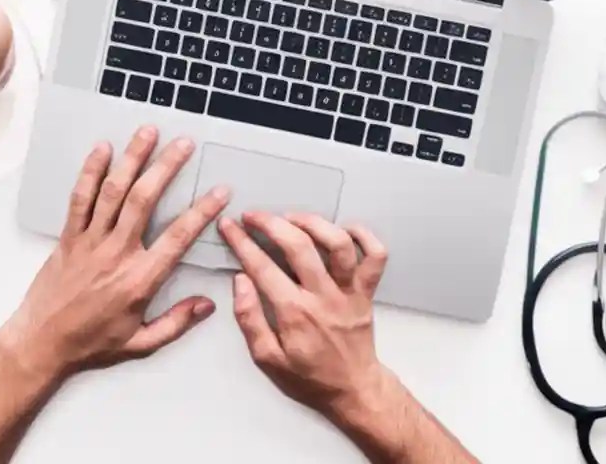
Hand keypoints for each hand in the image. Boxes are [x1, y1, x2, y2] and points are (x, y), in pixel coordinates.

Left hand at [0, 126, 230, 378]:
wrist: (40, 344)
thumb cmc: (90, 344)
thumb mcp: (141, 343)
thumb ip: (177, 322)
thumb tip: (208, 304)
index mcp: (140, 279)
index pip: (178, 237)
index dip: (202, 211)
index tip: (219, 192)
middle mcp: (116, 254)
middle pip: (145, 199)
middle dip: (166, 167)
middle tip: (184, 144)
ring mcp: (90, 242)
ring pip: (114, 191)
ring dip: (132, 158)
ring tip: (147, 133)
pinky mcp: (68, 238)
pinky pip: (80, 198)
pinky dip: (90, 171)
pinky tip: (102, 150)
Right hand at [218, 212, 392, 419]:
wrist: (352, 389)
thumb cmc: (308, 377)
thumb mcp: (267, 359)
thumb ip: (249, 319)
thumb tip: (240, 280)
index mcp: (294, 313)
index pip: (262, 267)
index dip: (242, 242)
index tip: (230, 227)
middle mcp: (322, 297)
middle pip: (298, 246)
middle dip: (271, 223)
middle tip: (253, 216)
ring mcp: (348, 292)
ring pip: (338, 245)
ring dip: (313, 223)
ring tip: (292, 217)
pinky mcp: (367, 292)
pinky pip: (375, 257)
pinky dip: (364, 236)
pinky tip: (344, 227)